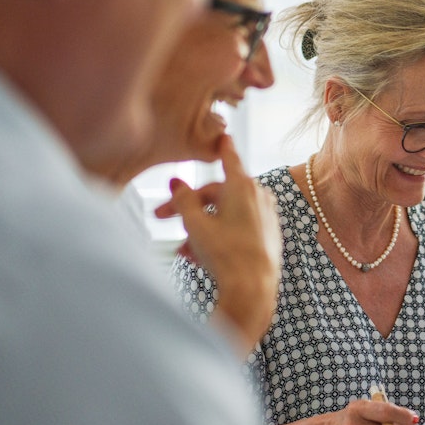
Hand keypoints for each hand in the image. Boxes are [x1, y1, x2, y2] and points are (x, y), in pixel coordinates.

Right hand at [155, 135, 280, 353]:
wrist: (254, 289)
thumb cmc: (225, 253)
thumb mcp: (196, 224)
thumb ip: (183, 200)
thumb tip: (176, 181)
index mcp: (242, 186)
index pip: (228, 157)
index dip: (221, 147)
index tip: (222, 134)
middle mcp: (258, 196)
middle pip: (216, 194)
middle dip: (186, 206)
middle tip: (158, 217)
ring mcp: (264, 217)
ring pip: (223, 215)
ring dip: (199, 228)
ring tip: (181, 250)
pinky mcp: (267, 236)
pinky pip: (235, 230)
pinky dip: (216, 237)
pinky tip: (197, 257)